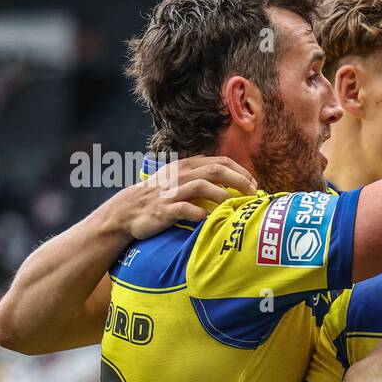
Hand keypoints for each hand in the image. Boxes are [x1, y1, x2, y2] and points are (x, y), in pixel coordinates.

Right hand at [114, 156, 255, 239]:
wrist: (127, 210)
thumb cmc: (159, 196)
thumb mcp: (179, 178)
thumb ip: (201, 174)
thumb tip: (232, 178)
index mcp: (187, 166)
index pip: (220, 162)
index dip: (240, 171)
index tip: (254, 184)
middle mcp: (180, 175)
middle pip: (215, 170)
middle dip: (238, 180)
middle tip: (253, 193)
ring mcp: (171, 192)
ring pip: (201, 186)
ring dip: (222, 195)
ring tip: (235, 205)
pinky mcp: (164, 209)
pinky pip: (185, 209)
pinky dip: (199, 213)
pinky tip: (209, 218)